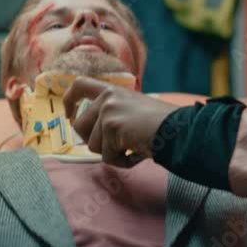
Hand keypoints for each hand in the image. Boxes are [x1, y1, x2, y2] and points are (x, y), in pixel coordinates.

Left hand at [63, 76, 179, 167]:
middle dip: (93, 142)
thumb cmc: (162, 125)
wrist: (177, 129)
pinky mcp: (111, 127)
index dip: (69, 100)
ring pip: (93, 145)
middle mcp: (107, 97)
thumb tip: (92, 138)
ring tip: (134, 148)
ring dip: (113, 153)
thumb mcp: (133, 110)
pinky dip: (122, 162)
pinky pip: (107, 157)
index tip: (68, 115)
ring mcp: (108, 111)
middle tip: (114, 147)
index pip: (80, 85)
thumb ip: (113, 115)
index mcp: (113, 91)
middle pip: (79, 125)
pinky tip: (138, 154)